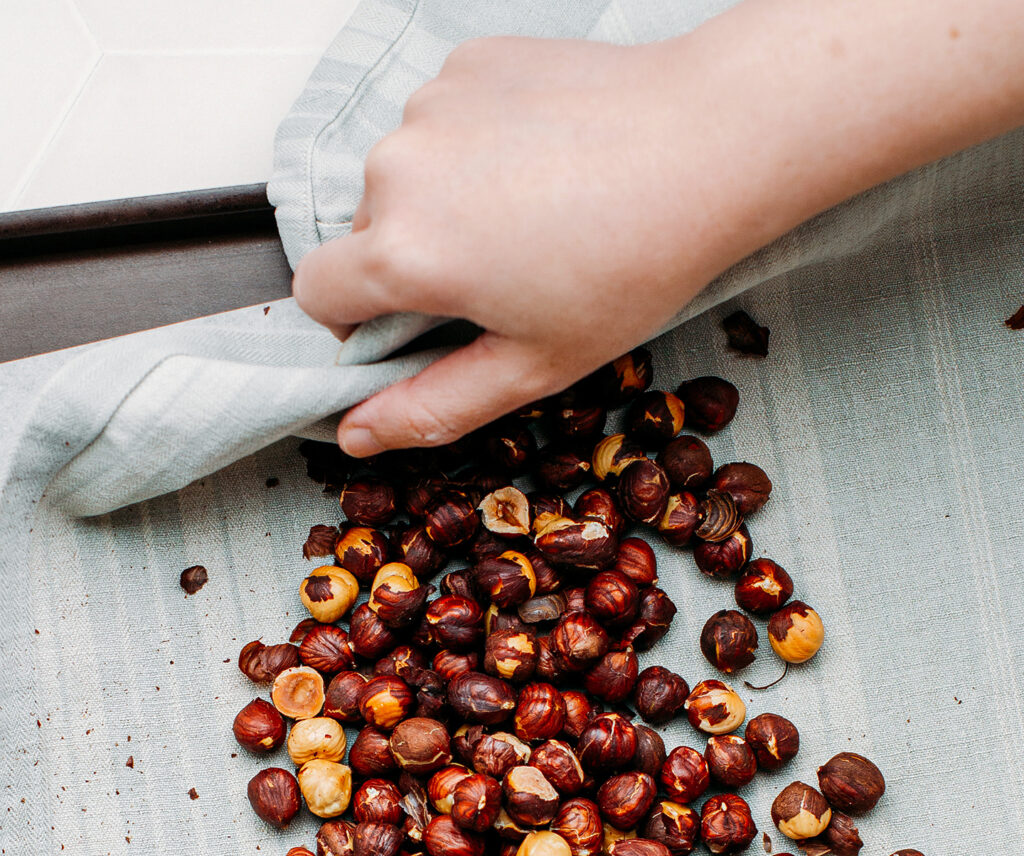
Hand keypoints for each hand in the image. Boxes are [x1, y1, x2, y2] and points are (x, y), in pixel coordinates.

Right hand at [291, 34, 739, 455]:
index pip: (314, 292)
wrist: (708, 146)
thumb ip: (431, 406)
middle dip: (413, 262)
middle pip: (363, 234)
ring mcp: (429, 104)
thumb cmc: (633, 259)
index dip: (355, 322)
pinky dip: (476, 147)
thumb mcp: (532, 365)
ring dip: (445, 201)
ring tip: (533, 217)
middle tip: (503, 277)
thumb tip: (357, 433)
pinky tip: (542, 165)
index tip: (412, 327)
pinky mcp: (467, 64)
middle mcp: (397, 167)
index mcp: (403, 251)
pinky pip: (443, 122)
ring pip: (405, 176)